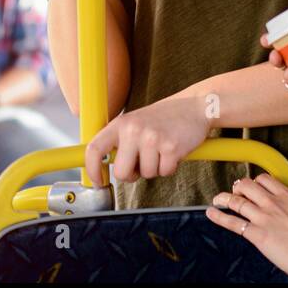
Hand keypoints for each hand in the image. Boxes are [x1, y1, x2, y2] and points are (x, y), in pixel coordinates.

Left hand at [83, 96, 211, 186]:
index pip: (95, 148)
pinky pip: (165, 172)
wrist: (195, 105)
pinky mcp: (171, 147)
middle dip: (133, 175)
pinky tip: (174, 151)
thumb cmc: (165, 117)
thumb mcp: (136, 122)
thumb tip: (104, 166)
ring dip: (155, 168)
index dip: (92, 169)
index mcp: (121, 123)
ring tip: (162, 150)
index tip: (98, 181)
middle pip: (121, 172)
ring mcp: (152, 138)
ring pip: (146, 174)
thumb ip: (121, 141)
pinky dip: (170, 167)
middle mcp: (134, 129)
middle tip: (143, 163)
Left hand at [206, 174, 287, 281]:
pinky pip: (232, 222)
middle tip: (235, 190)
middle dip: (239, 187)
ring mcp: (263, 217)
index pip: (266, 180)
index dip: (256, 181)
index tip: (253, 185)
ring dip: (224, 198)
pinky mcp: (256, 233)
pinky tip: (211, 213)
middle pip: (247, 185)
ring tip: (218, 199)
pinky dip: (219, 217)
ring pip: (237, 200)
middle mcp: (274, 203)